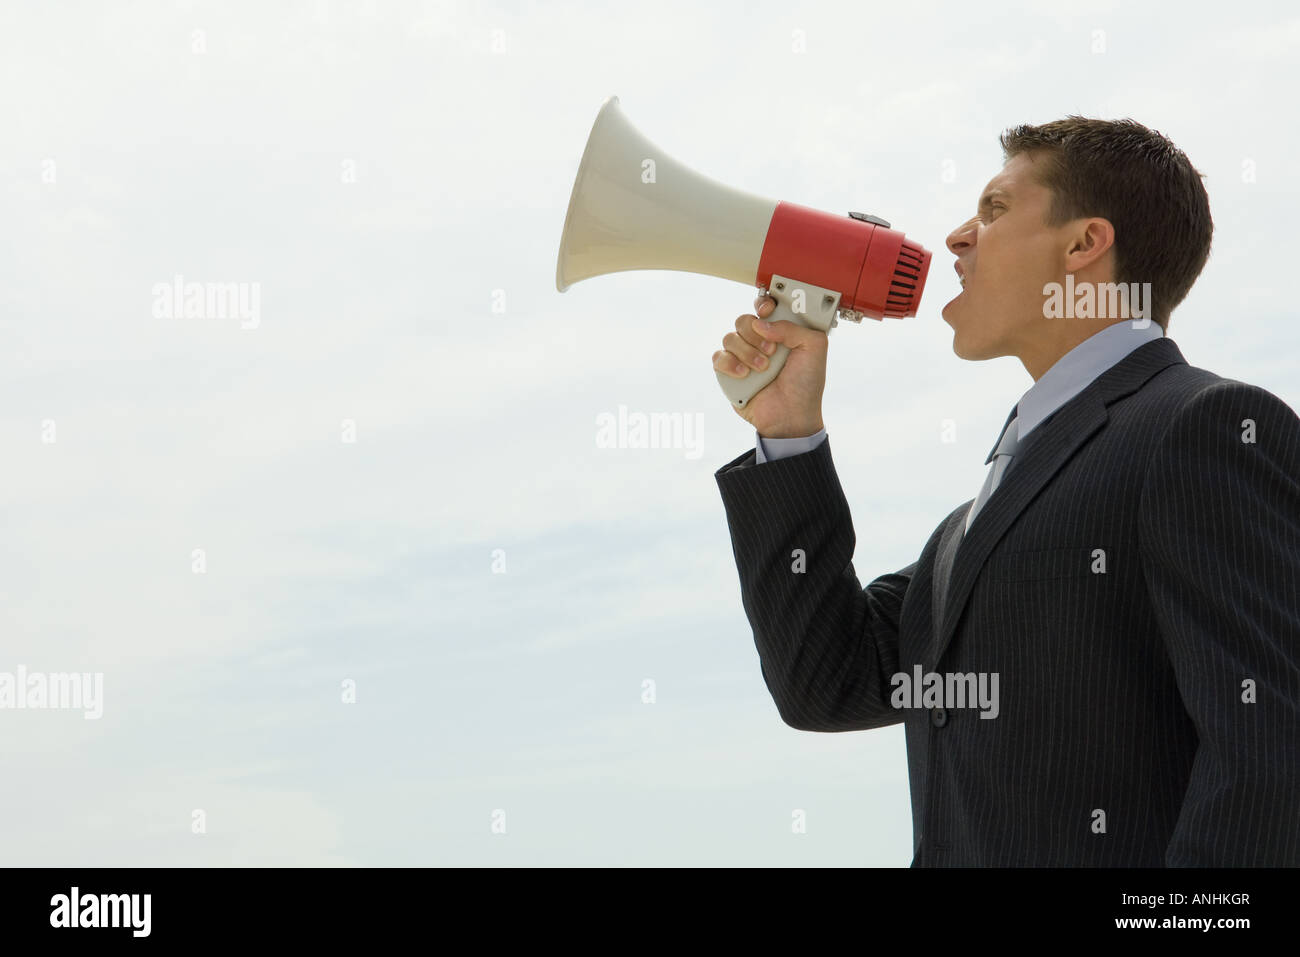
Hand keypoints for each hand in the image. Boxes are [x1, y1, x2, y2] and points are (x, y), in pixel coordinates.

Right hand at [712, 293, 827, 437]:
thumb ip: (793, 327)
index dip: (763, 304)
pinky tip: (745, 375)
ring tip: (763, 368)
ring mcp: (743, 357)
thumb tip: (762, 324)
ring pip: (730, 337)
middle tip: (772, 350)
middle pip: (743, 320)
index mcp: (780, 332)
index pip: (764, 307)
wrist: (791, 416)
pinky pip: (719, 357)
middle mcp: (760, 342)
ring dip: (747, 352)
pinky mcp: (729, 373)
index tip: (767, 311)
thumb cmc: (806, 384)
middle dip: (756, 334)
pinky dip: (730, 364)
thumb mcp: (814, 347)